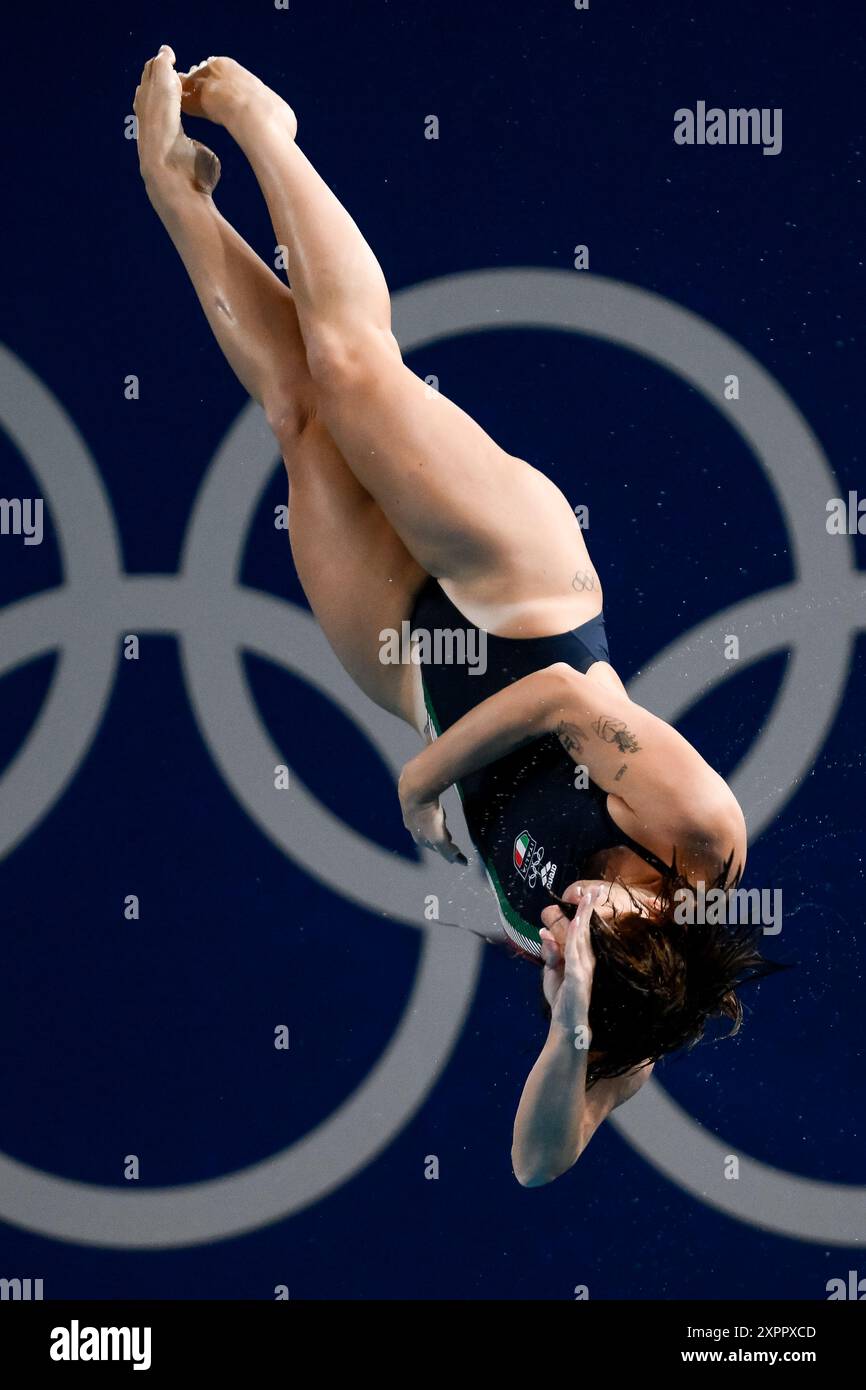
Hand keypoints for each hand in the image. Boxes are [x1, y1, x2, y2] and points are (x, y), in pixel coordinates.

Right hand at [398, 765, 467, 864]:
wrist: (415, 792)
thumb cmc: (427, 816)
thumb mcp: (439, 837)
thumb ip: (448, 850)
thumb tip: (459, 860)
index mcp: (419, 838)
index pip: (434, 847)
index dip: (444, 849)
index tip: (453, 848)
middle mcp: (413, 827)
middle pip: (428, 835)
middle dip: (438, 837)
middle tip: (449, 836)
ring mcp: (412, 813)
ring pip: (425, 821)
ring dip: (434, 823)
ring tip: (442, 821)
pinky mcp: (414, 800)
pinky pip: (425, 808)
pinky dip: (431, 810)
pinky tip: (435, 805)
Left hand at [539, 886, 598, 1037]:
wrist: (566, 1028)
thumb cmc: (562, 1000)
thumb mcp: (552, 973)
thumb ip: (550, 953)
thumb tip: (544, 932)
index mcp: (582, 959)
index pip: (584, 932)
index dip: (586, 913)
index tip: (589, 893)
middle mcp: (586, 961)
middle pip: (587, 931)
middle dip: (590, 909)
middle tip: (595, 889)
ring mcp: (584, 970)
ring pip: (583, 939)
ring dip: (585, 918)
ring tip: (587, 899)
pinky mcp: (578, 980)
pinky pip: (575, 955)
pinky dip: (576, 939)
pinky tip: (577, 925)